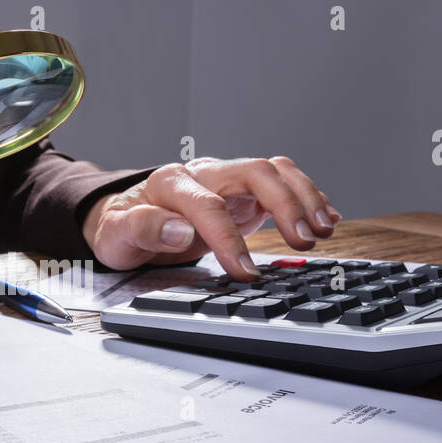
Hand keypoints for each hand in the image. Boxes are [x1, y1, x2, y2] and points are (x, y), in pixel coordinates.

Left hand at [80, 156, 340, 278]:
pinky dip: (307, 198)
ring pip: (275, 171)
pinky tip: (324, 219)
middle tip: (303, 240)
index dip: (228, 239)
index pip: (208, 205)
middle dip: (285, 205)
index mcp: (171, 183)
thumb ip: (144, 229)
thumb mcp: (117, 236)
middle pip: (254, 172)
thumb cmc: (122, 230)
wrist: (125, 220)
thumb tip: (180, 231)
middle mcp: (204, 174)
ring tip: (323, 229)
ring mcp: (227, 180)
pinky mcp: (244, 192)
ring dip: (304, 197)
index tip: (245, 271)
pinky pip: (282, 184)